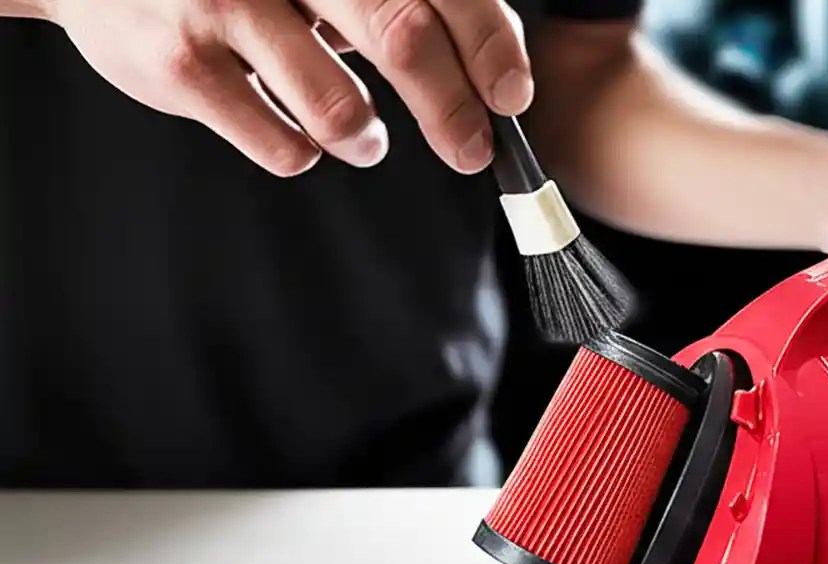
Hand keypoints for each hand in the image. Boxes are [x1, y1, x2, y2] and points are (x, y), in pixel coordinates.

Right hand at [44, 0, 531, 175]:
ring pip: (339, 105)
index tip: (511, 94)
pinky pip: (280, 142)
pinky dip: (304, 150)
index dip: (488, 42)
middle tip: (470, 149)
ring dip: (366, 138)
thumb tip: (492, 61)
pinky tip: (297, 132)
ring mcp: (226, 3)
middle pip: (402, 34)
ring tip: (366, 139)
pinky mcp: (182, 63)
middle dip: (451, 109)